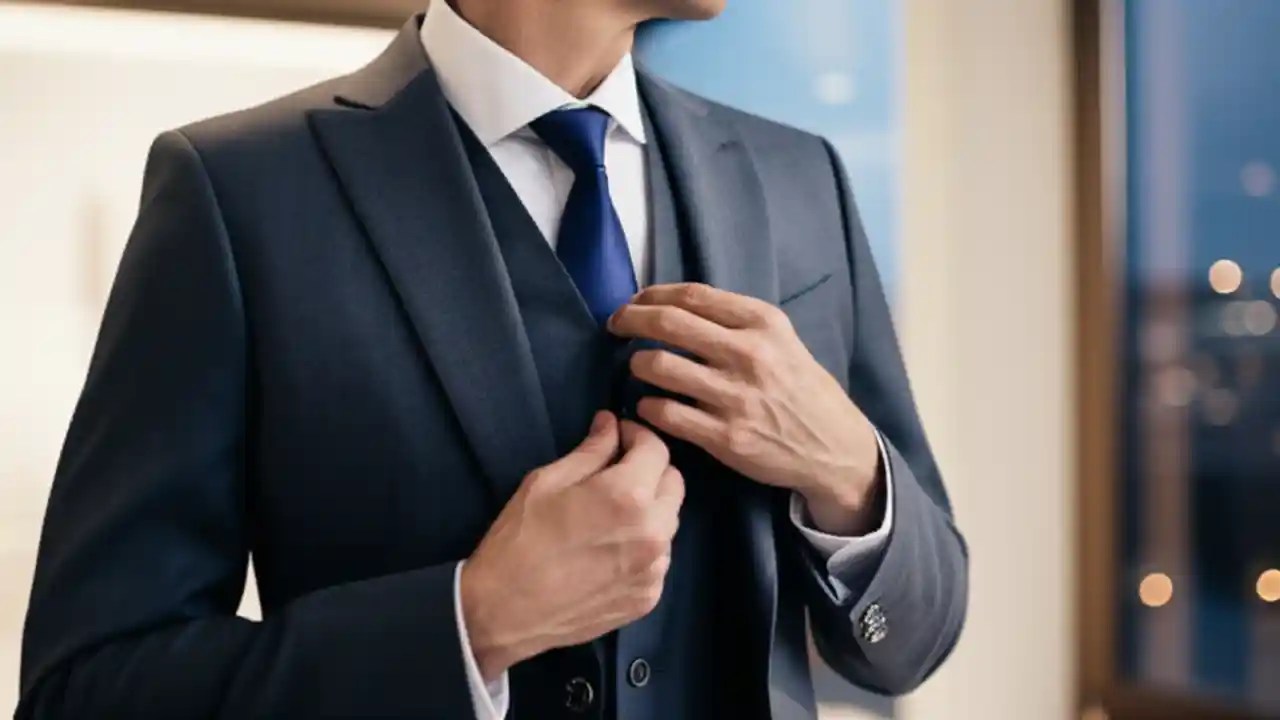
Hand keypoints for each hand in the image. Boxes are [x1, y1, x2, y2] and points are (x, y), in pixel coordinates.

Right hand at [460, 411, 682, 680]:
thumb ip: (590, 451)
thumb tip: (611, 425)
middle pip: (674, 485)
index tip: (620, 436)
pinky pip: (658, 560)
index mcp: (628, 496)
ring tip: (613, 515)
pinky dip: (643, 547)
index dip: (638, 436)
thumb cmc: (518, 540)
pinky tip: (611, 550)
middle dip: (651, 470)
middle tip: (619, 471)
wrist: (503, 611)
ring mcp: (654, 570)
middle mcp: (653, 532)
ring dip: (651, 510)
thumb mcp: (547, 482)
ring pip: (669, 524)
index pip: (657, 450)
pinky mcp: (648, 598)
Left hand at [608, 283, 882, 535]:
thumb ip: (735, 322)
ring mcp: (735, 397)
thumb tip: (674, 306)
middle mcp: (748, 354)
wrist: (833, 447)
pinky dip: (646, 406)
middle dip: (630, 320)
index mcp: (763, 323)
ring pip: (658, 367)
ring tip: (638, 369)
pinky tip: (648, 405)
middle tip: (615, 326)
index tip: (634, 302)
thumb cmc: (800, 388)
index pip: (691, 295)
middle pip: (668, 323)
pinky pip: (664, 413)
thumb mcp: (781, 341)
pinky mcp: (724, 437)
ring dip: (636, 365)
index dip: (651, 295)